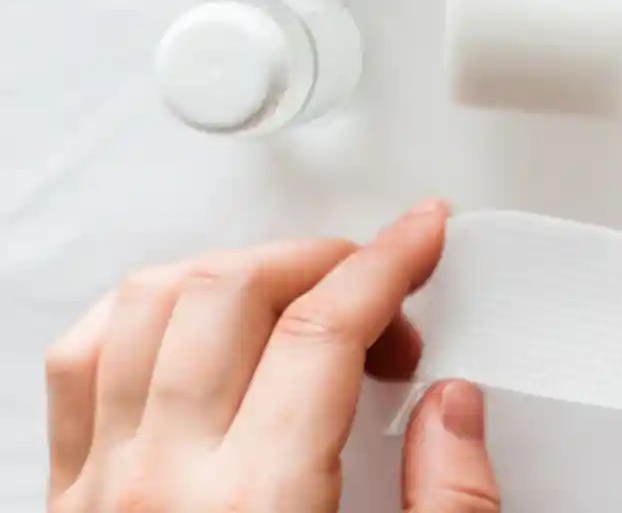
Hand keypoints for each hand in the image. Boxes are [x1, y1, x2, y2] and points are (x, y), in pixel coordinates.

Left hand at [45, 199, 501, 512]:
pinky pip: (83, 361)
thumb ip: (449, 505)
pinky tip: (194, 328)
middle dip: (322, 261)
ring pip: (147, 306)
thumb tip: (454, 408)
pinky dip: (142, 313)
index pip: (321, 329)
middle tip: (382, 292)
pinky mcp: (67, 503)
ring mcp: (99, 490)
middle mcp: (161, 488)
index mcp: (255, 511)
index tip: (422, 235)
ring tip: (298, 298)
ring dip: (235, 273)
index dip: (387, 263)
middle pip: (232, 294)